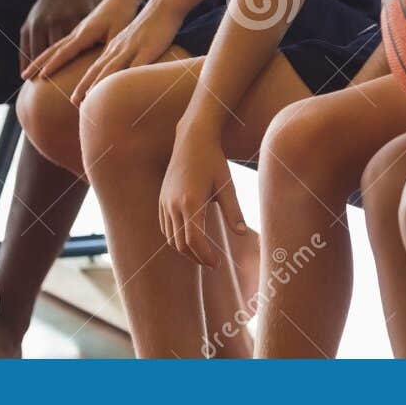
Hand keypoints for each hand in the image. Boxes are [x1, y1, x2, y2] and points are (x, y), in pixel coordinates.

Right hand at [23, 0, 136, 80]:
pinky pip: (53, 40)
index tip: (41, 77)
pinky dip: (41, 51)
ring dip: (36, 58)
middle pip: (51, 48)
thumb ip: (111, 49)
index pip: (66, 50)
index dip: (54, 64)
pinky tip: (36, 60)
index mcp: (85, 31)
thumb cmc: (123, 12)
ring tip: (25, 73)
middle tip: (23, 78)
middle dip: (37, 62)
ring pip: (49, 44)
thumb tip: (107, 69)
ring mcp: (74, 27)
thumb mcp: (120, 30)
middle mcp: (75, 29)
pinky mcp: (76, 27)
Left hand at [70, 0, 183, 104]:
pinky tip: (121, 91)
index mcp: (115, 46)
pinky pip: (136, 67)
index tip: (76, 97)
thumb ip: (129, 55)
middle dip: (84, 86)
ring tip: (88, 100)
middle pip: (97, 69)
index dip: (84, 82)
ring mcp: (132, 48)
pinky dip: (126, 79)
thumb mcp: (136, 40)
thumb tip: (126, 73)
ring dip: (98, 84)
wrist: (164, 5)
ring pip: (111, 69)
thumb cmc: (153, 24)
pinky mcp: (147, 49)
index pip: (95, 66)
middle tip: (73, 102)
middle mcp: (119, 48)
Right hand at [159, 124, 246, 267]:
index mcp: (191, 203)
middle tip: (212, 263)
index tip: (217, 264)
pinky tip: (190, 237)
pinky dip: (176, 237)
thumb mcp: (227, 185)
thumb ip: (234, 211)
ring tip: (202, 253)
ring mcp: (165, 202)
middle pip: (181, 244)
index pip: (194, 241)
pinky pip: (165, 227)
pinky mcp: (162, 199)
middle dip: (196, 257)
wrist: (192, 139)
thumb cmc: (213, 161)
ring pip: (170, 238)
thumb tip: (243, 234)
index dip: (205, 257)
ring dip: (185, 249)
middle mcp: (174, 205)